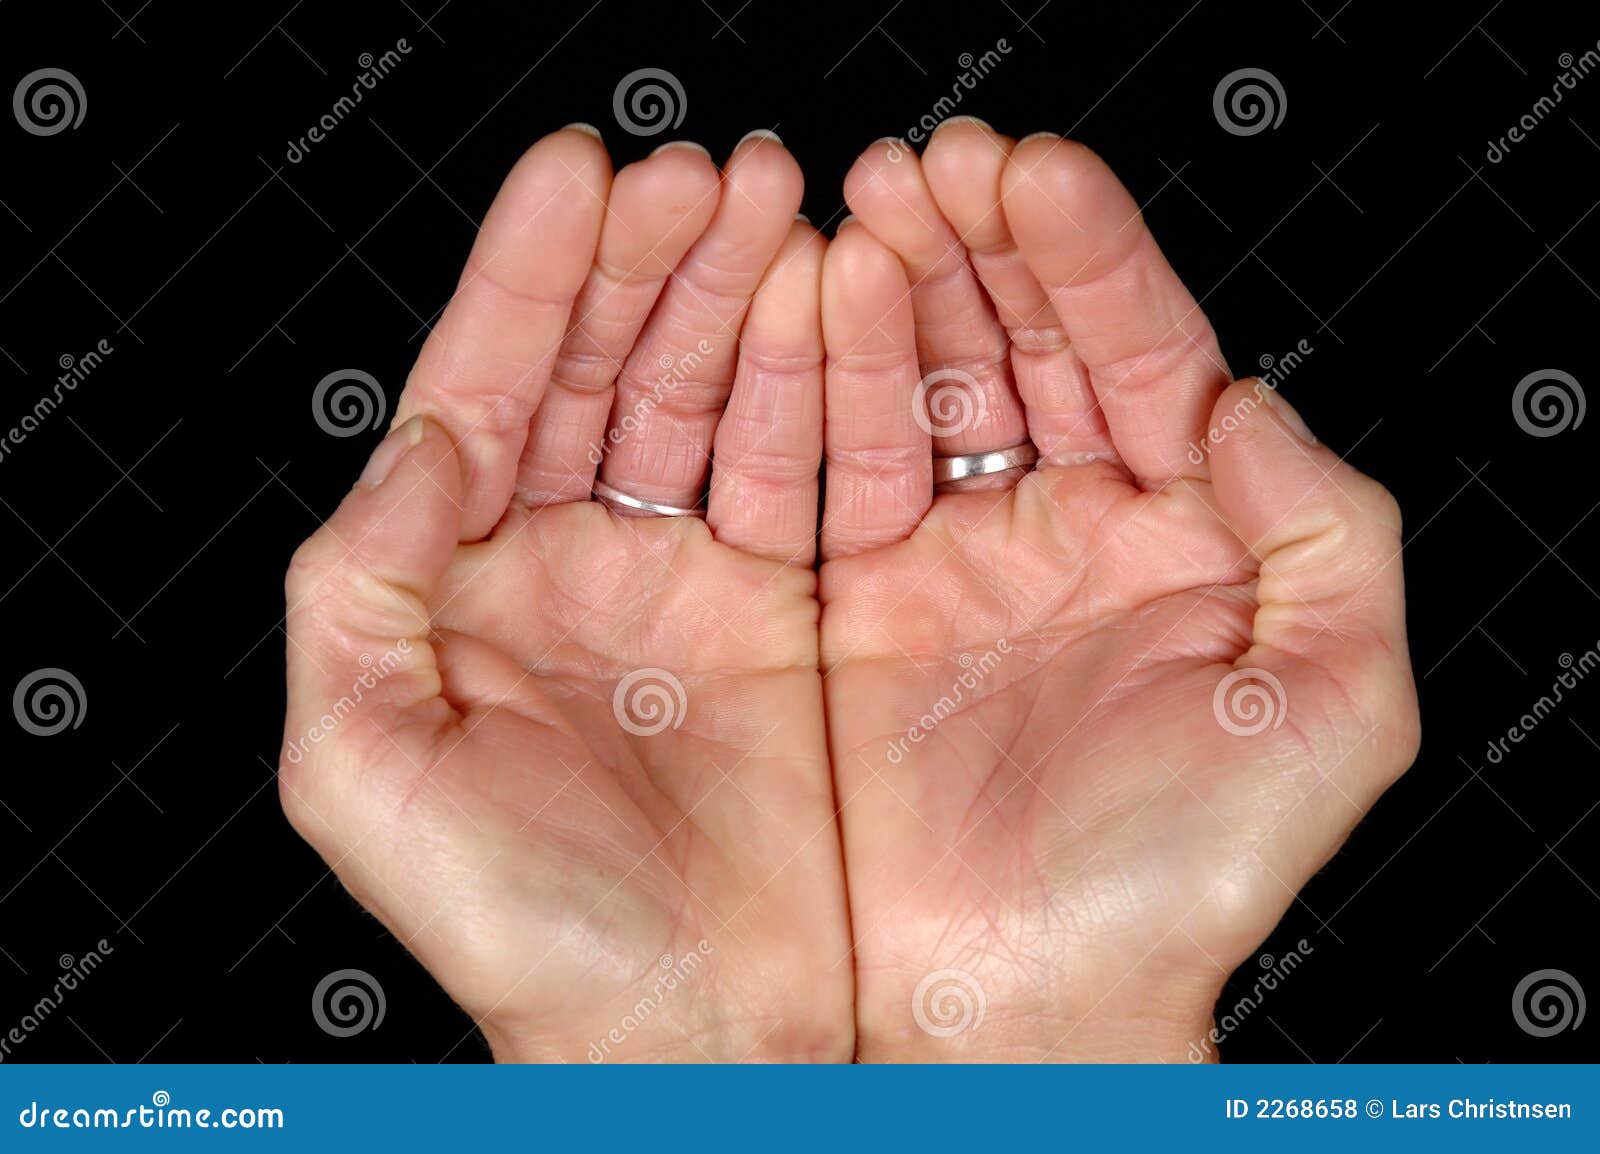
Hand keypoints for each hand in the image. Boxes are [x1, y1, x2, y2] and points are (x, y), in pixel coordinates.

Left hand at [281, 128, 852, 1062]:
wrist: (696, 1035)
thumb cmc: (529, 933)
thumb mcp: (367, 768)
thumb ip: (359, 588)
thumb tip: (421, 447)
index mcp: (461, 594)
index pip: (484, 392)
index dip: (524, 280)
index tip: (576, 179)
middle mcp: (569, 573)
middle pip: (598, 371)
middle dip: (645, 262)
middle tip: (701, 173)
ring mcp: (682, 584)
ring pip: (698, 398)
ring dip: (730, 294)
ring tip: (773, 202)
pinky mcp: (783, 608)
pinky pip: (791, 467)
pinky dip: (809, 381)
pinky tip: (823, 305)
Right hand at [820, 121, 1419, 1060]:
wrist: (1020, 1007)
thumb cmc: (1174, 881)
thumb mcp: (1333, 704)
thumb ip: (1324, 530)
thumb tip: (1250, 402)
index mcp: (1180, 542)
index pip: (1137, 354)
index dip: (1089, 257)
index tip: (1034, 177)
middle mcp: (1064, 537)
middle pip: (1021, 343)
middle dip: (979, 243)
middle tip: (933, 163)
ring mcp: (953, 563)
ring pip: (926, 381)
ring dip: (898, 285)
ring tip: (866, 206)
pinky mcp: (854, 603)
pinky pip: (837, 461)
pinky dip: (826, 379)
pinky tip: (819, 302)